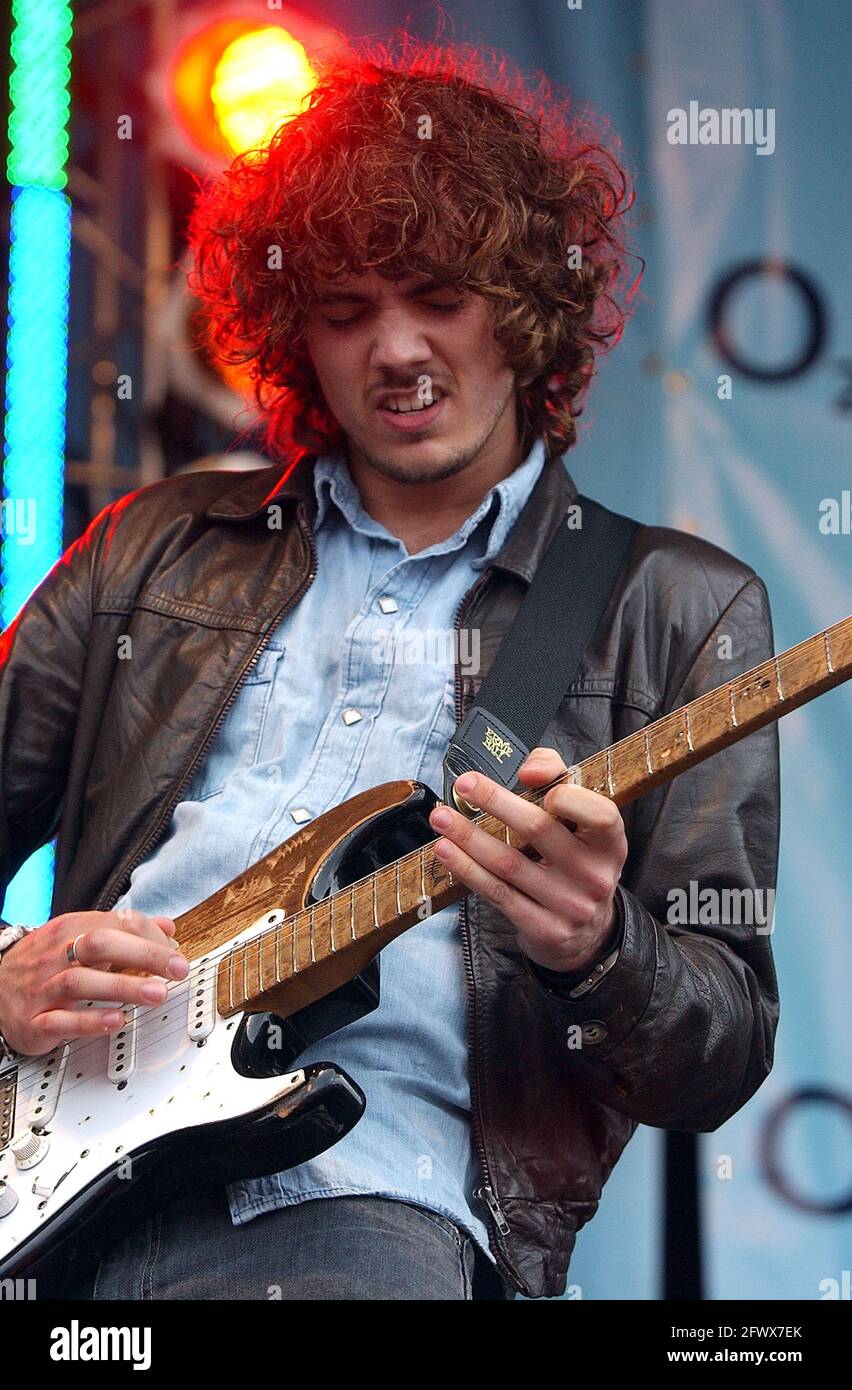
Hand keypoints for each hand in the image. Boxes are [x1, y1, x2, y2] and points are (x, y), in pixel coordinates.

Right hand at [0, 909, 188, 1056]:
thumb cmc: (45, 965)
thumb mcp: (81, 939)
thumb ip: (125, 933)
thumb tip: (167, 928)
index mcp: (70, 930)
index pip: (116, 923)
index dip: (151, 936)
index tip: (176, 953)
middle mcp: (56, 956)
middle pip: (101, 945)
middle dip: (144, 955)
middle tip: (177, 968)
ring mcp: (43, 988)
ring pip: (81, 982)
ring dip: (123, 987)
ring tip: (156, 994)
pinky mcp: (34, 1021)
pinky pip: (60, 1020)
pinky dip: (89, 1021)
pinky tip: (115, 1020)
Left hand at [428, 746, 627, 973]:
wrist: (586, 931)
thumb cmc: (575, 858)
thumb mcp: (580, 821)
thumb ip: (558, 777)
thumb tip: (529, 769)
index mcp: (610, 843)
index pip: (600, 814)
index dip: (569, 797)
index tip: (529, 779)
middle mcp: (594, 875)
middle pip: (539, 829)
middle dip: (495, 801)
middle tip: (463, 784)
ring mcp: (570, 906)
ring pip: (508, 863)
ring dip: (467, 837)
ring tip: (440, 818)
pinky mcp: (544, 929)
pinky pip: (497, 893)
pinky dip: (466, 869)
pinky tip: (446, 851)